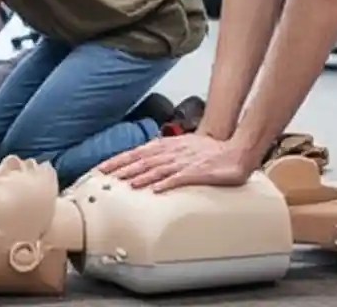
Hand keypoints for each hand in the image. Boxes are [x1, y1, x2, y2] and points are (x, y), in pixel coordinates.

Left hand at [97, 133, 255, 192]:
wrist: (235, 150)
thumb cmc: (208, 151)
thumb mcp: (181, 147)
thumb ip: (163, 153)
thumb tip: (144, 160)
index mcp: (167, 146)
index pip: (137, 152)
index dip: (118, 160)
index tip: (102, 168)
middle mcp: (172, 152)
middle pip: (142, 160)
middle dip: (123, 168)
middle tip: (105, 177)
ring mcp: (184, 162)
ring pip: (157, 169)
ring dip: (140, 176)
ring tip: (125, 184)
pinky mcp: (197, 172)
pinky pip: (179, 178)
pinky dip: (166, 183)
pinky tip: (155, 190)